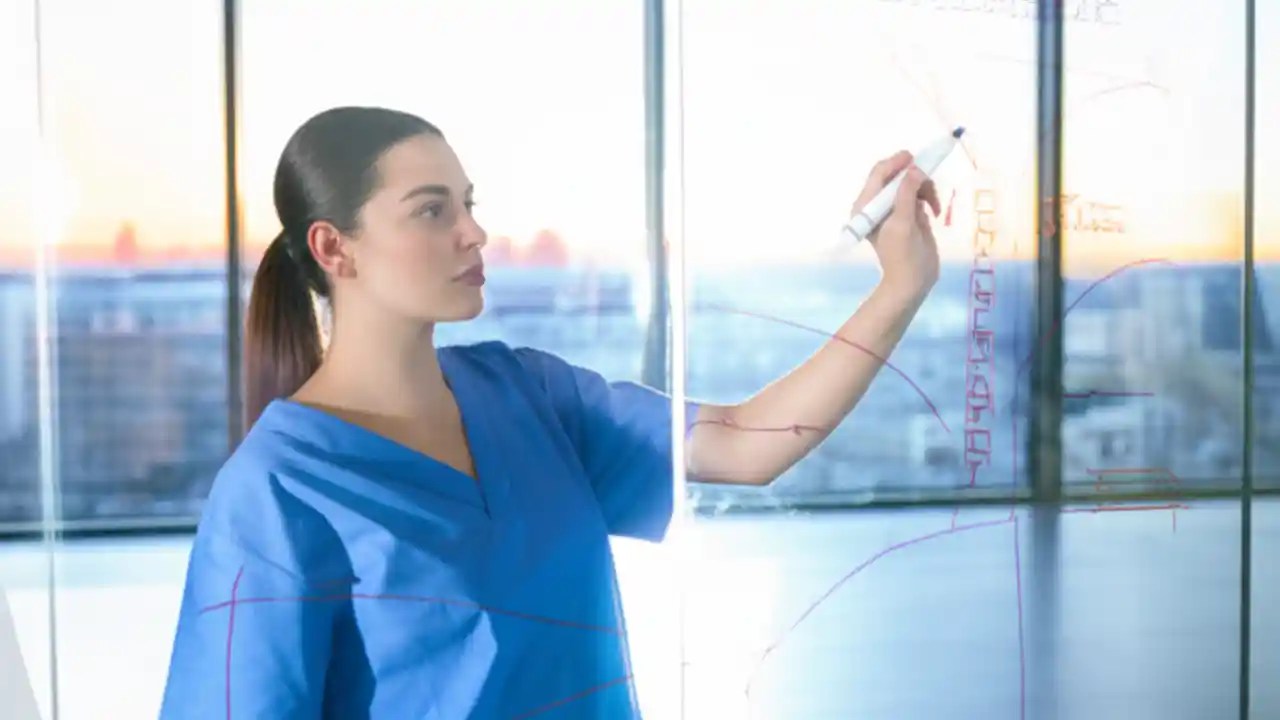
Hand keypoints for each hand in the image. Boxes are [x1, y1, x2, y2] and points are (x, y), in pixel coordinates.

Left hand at [850, 150, 941, 298]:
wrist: (913, 282)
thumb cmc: (903, 256)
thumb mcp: (903, 224)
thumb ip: (906, 195)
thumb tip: (914, 169)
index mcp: (866, 206)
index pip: (879, 173)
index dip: (896, 163)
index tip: (915, 159)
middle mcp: (877, 204)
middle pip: (896, 175)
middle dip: (915, 178)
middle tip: (929, 188)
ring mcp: (894, 208)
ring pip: (911, 183)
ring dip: (925, 189)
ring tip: (933, 206)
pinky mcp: (908, 213)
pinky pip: (919, 194)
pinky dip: (928, 198)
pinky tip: (934, 211)